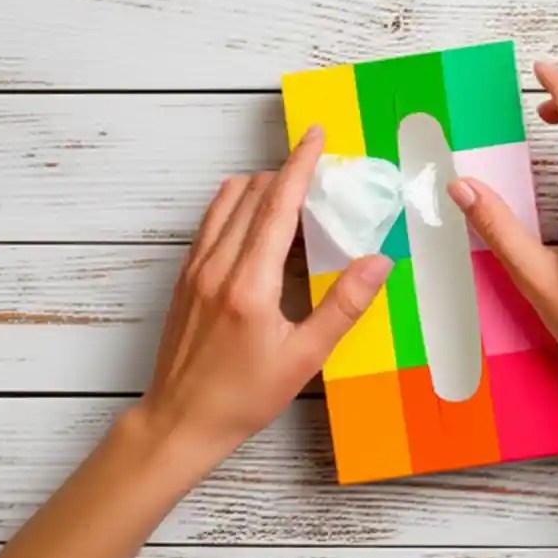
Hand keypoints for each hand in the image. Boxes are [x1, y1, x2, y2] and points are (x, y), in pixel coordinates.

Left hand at [138, 125, 392, 460]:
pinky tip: (260, 227)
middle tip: (321, 174)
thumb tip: (378, 261)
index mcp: (248, 284)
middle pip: (251, 195)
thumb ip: (343, 306)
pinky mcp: (185, 278)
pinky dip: (239, 209)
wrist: (179, 422)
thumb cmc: (242, 398)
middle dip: (286, 174)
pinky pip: (212, 224)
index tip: (316, 135)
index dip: (300, 165)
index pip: (277, 206)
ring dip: (261, 188)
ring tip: (294, 196)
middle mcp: (216, 267)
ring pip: (226, 203)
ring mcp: (195, 270)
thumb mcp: (304, 358)